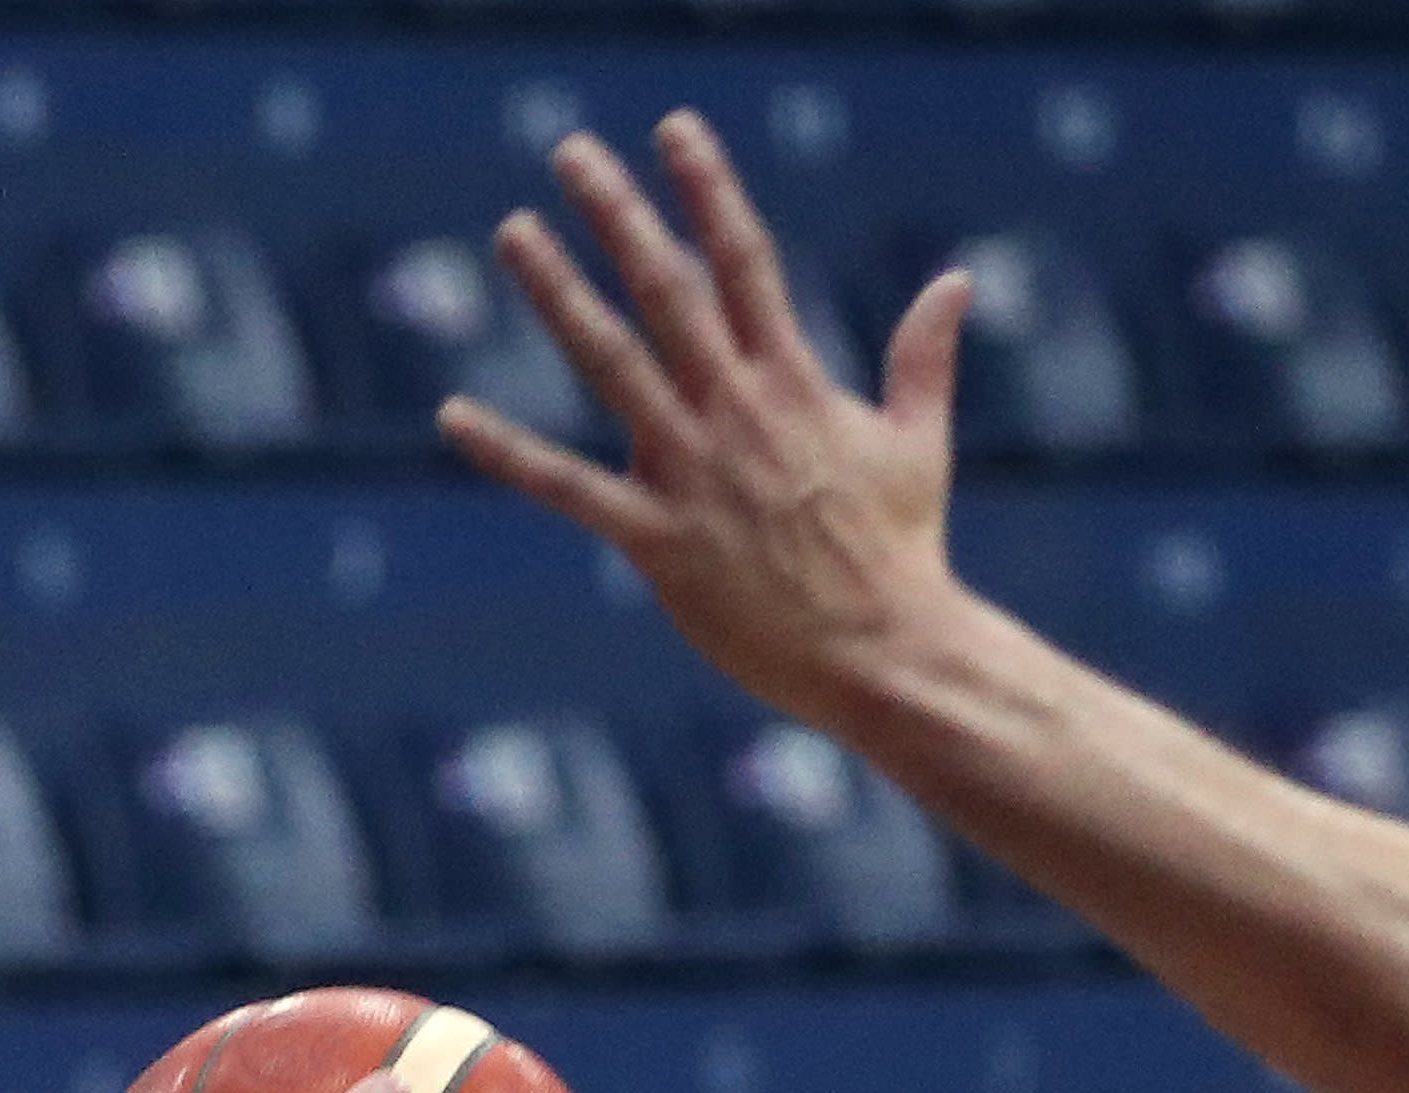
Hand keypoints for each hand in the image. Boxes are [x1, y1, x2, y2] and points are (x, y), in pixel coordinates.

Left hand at [438, 112, 978, 737]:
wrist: (886, 647)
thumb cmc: (900, 550)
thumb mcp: (917, 440)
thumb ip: (923, 358)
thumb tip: (956, 279)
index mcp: (794, 380)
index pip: (744, 260)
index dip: (706, 189)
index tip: (672, 130)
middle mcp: (737, 410)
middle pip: (669, 289)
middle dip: (619, 215)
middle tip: (569, 152)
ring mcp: (692, 471)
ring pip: (612, 362)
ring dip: (558, 294)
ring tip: (513, 232)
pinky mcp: (656, 540)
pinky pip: (566, 489)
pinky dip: (507, 454)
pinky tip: (452, 416)